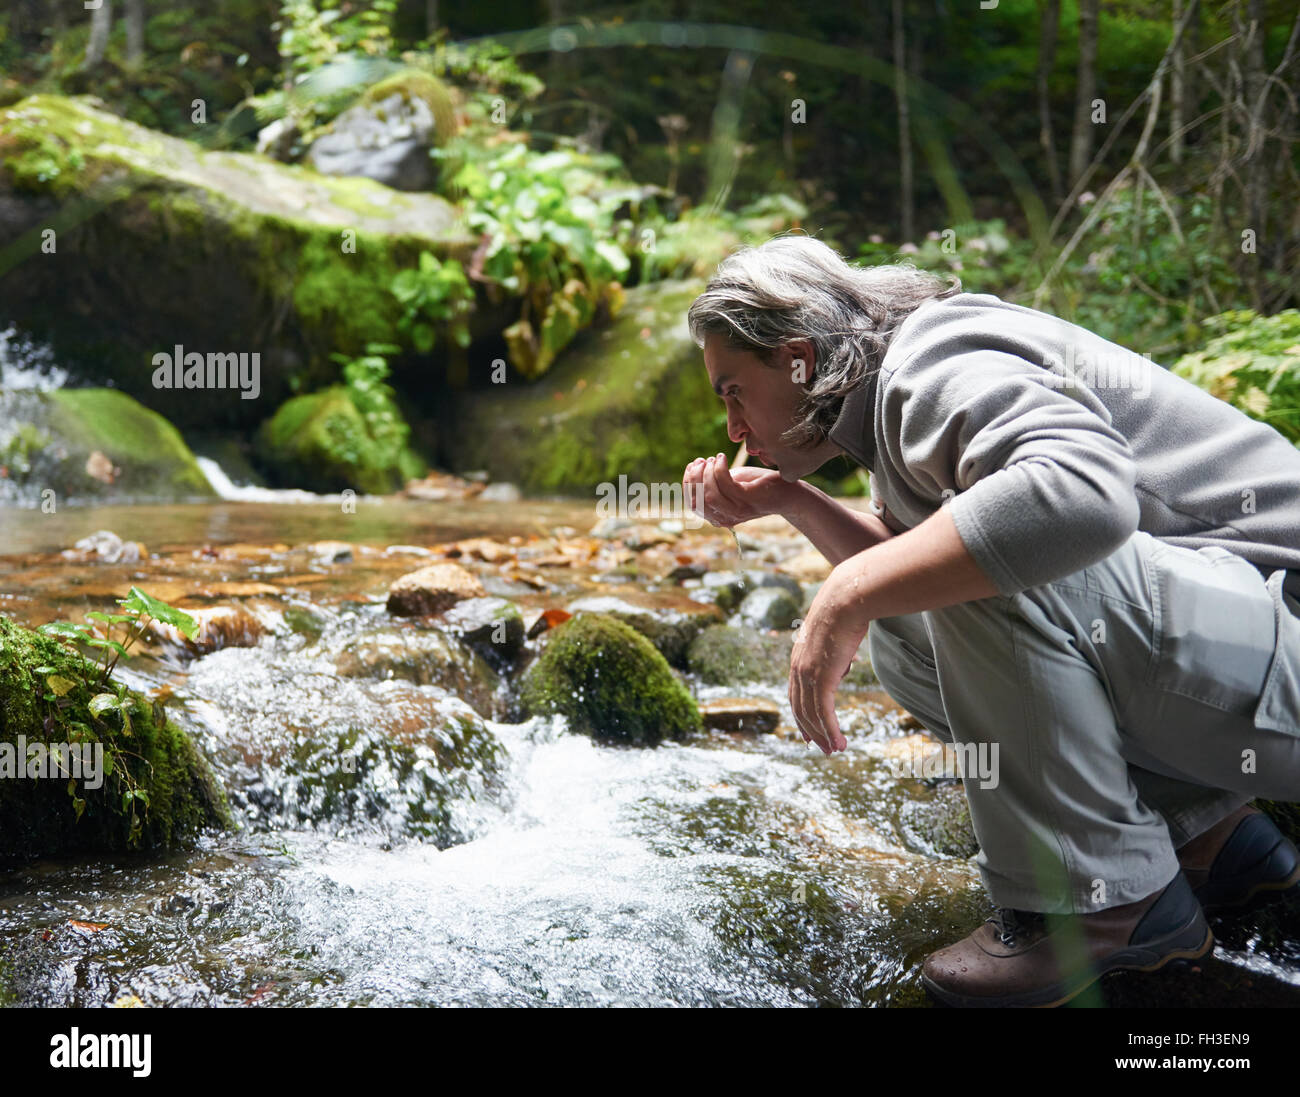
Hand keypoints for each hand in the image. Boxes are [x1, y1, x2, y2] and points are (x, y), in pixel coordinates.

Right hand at [682, 453, 793, 527]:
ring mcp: (737, 511)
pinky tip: (722, 458)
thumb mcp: (730, 485)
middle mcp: (726, 518)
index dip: (688, 484)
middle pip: (698, 499)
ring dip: (707, 472)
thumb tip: (693, 471)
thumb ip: (713, 483)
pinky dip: (719, 468)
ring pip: (709, 492)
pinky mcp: (747, 499)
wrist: (786, 492)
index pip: (693, 505)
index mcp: (719, 517)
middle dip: (695, 477)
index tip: (692, 466)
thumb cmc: (757, 486)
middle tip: (702, 461)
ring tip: (714, 459)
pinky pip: (725, 483)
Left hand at [789, 560, 870, 754]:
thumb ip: (834, 651)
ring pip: (811, 714)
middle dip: (811, 730)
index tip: (808, 731)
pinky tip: (840, 742)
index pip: (794, 693)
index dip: (801, 714)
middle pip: (800, 708)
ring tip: (835, 750)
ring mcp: (807, 673)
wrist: (846, 599)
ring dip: (824, 735)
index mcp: (799, 657)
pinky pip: (823, 712)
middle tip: (823, 748)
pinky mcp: (820, 678)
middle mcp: (798, 668)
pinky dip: (831, 730)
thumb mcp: (836, 634)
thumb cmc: (846, 610)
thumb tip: (843, 660)